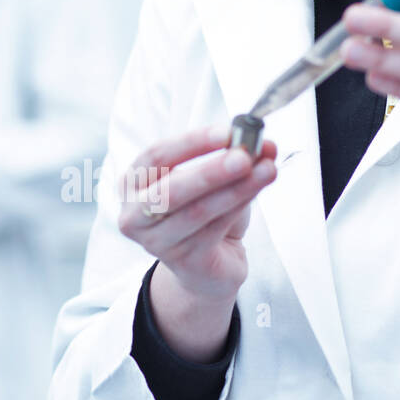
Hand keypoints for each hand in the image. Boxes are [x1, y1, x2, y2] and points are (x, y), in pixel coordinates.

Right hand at [117, 124, 277, 357]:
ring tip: (267, 170)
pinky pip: (215, 229)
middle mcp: (135, 215)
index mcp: (132, 184)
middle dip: (211, 171)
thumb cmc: (203, 216)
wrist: (207, 268)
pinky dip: (239, 205)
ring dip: (237, 188)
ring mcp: (157, 242)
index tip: (227, 131)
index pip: (156, 157)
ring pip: (198, 211)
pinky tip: (257, 190)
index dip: (191, 143)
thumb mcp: (210, 181)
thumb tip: (264, 144)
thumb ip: (233, 158)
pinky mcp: (183, 262)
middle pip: (171, 190)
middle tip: (245, 156)